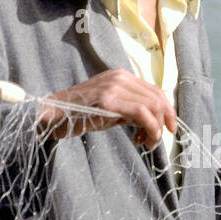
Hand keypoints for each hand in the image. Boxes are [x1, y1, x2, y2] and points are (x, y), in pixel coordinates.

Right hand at [36, 68, 176, 147]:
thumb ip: (130, 110)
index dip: (167, 110)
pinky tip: (141, 140)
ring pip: (152, 104)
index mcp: (121, 76)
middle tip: (157, 140)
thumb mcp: (110, 109)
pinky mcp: (109, 100)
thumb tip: (152, 122)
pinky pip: (141, 112)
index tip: (169, 128)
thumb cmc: (79, 115)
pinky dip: (149, 128)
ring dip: (156, 128)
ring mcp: (114, 86)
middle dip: (165, 120)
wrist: (51, 115)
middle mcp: (120, 77)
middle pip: (157, 96)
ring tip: (147, 143)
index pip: (154, 90)